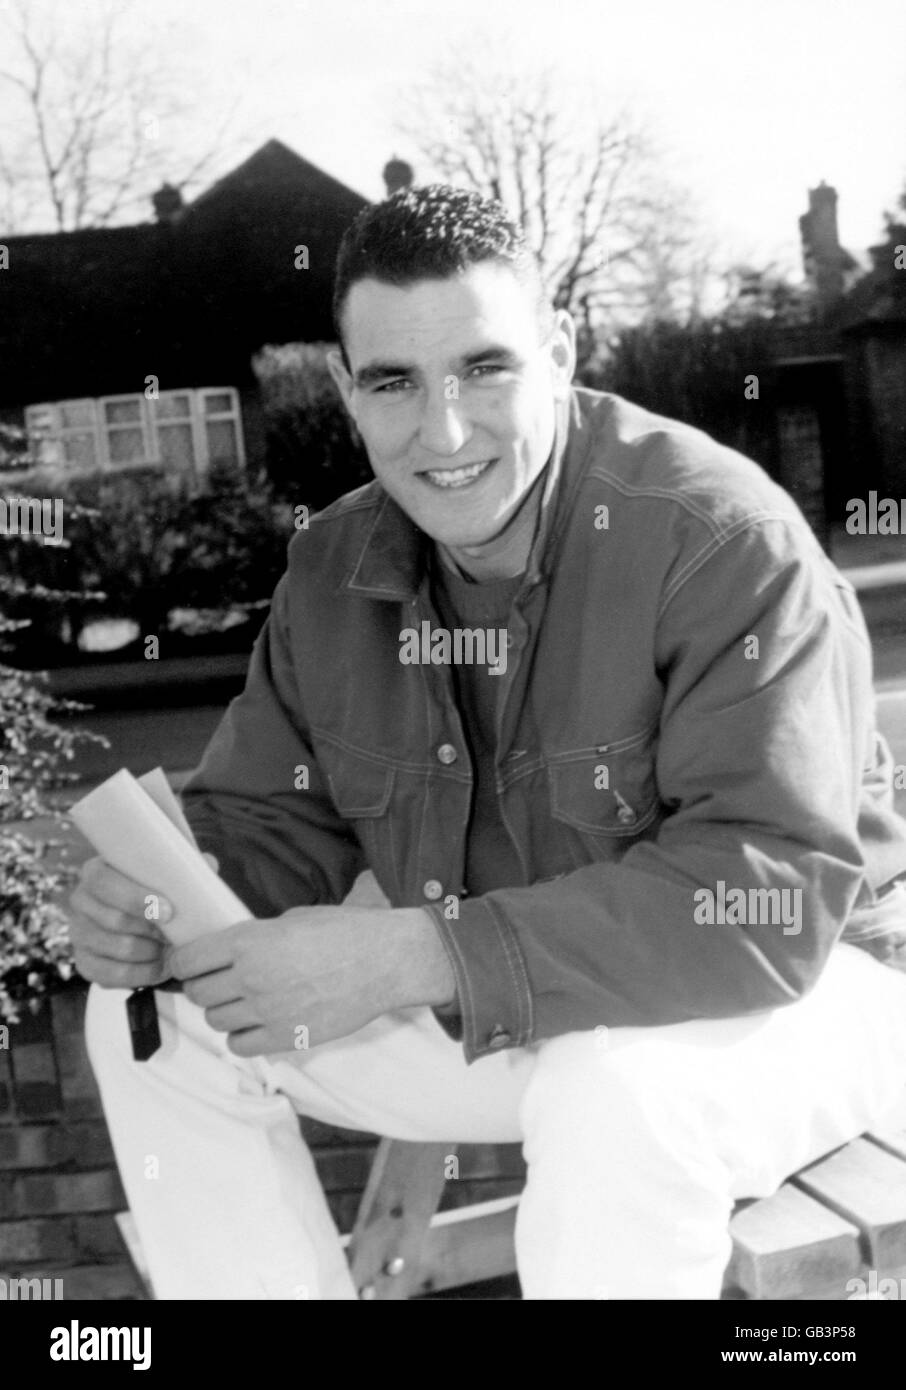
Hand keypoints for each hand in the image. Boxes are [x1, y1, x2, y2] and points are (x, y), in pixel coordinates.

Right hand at [67, 852, 217, 989]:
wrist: (145, 924)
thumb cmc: (158, 891)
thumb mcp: (169, 874)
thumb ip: (187, 864)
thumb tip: (208, 864)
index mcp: (96, 872)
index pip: (105, 882)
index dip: (136, 898)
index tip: (168, 912)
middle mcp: (81, 901)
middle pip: (114, 920)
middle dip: (151, 931)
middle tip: (173, 935)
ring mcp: (79, 934)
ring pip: (118, 949)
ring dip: (151, 953)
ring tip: (170, 950)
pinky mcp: (84, 963)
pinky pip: (112, 975)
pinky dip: (142, 974)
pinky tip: (159, 967)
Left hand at [170, 904, 455, 1056]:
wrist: (384, 961)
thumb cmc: (344, 932)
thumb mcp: (292, 919)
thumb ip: (255, 938)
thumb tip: (231, 953)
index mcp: (249, 941)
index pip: (187, 961)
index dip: (181, 963)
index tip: (187, 965)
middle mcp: (251, 977)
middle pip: (198, 994)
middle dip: (203, 987)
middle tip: (219, 983)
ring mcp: (267, 1011)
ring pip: (216, 1022)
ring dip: (224, 1013)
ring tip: (244, 1002)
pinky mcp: (286, 1038)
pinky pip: (240, 1047)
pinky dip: (242, 1037)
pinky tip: (258, 1024)